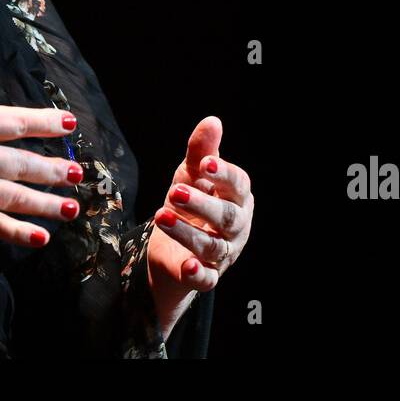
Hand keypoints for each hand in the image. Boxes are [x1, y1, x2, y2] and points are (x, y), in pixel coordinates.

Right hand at [0, 43, 83, 247]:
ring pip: (18, 195)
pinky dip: (20, 233)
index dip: (46, 123)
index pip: (17, 121)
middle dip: (55, 168)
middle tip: (77, 173)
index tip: (68, 125)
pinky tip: (41, 237)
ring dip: (47, 202)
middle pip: (25, 161)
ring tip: (71, 207)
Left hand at [146, 116, 252, 333]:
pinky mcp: (204, 277)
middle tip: (174, 192)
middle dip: (202, 204)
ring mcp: (222, 255)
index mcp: (237, 199)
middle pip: (228, 217)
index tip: (204, 164)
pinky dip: (197, 274)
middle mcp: (236, 228)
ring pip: (211, 246)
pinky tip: (186, 266)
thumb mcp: (190, 176)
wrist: (172, 249)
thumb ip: (201, 152)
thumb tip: (212, 121)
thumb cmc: (188, 204)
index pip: (238, 185)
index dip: (223, 174)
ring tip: (160, 215)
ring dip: (187, 232)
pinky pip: (205, 279)